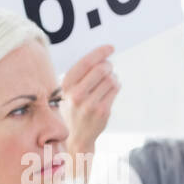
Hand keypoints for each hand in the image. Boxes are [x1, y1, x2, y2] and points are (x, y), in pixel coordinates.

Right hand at [62, 44, 119, 177]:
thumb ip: (79, 77)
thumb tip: (100, 58)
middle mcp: (77, 94)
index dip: (100, 53)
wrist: (75, 136)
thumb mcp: (68, 92)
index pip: (85, 63)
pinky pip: (115, 90)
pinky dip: (116, 85)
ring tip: (109, 79)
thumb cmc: (73, 108)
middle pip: (101, 69)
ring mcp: (91, 104)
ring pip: (110, 79)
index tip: (110, 48)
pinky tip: (112, 87)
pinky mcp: (103, 111)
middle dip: (108, 65)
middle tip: (109, 66)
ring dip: (113, 76)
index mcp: (66, 86)